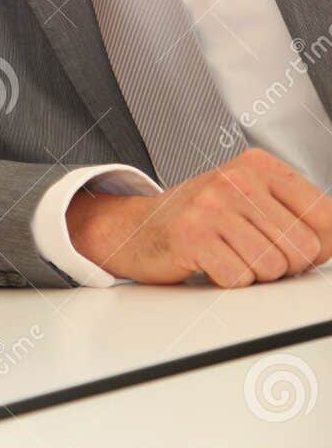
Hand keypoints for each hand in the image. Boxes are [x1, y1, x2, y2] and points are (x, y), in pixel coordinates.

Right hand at [67, 147, 331, 286]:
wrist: (134, 227)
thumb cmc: (200, 219)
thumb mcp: (252, 203)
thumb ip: (299, 219)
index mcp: (259, 166)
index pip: (326, 217)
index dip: (315, 245)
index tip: (289, 244)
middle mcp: (236, 179)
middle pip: (303, 248)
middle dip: (284, 264)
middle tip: (252, 253)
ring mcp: (211, 205)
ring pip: (273, 267)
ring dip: (254, 274)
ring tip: (229, 255)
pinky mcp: (191, 235)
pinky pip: (239, 278)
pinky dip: (227, 281)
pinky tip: (210, 263)